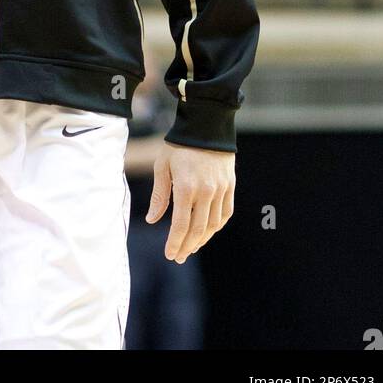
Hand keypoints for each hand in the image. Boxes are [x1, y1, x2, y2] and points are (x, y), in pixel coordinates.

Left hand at [145, 142, 234, 261]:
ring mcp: (220, 190)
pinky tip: (207, 232)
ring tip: (190, 248)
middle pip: (198, 229)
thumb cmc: (179, 146)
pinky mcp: (230, 186)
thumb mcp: (162, 166)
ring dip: (202, 239)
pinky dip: (216, 226)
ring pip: (213, 224)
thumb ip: (159, 195)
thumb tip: (152, 220)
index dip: (175, 242)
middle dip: (187, 246)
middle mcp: (206, 192)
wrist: (205, 125)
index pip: (181, 224)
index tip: (170, 254)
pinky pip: (225, 213)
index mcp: (186, 187)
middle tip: (178, 257)